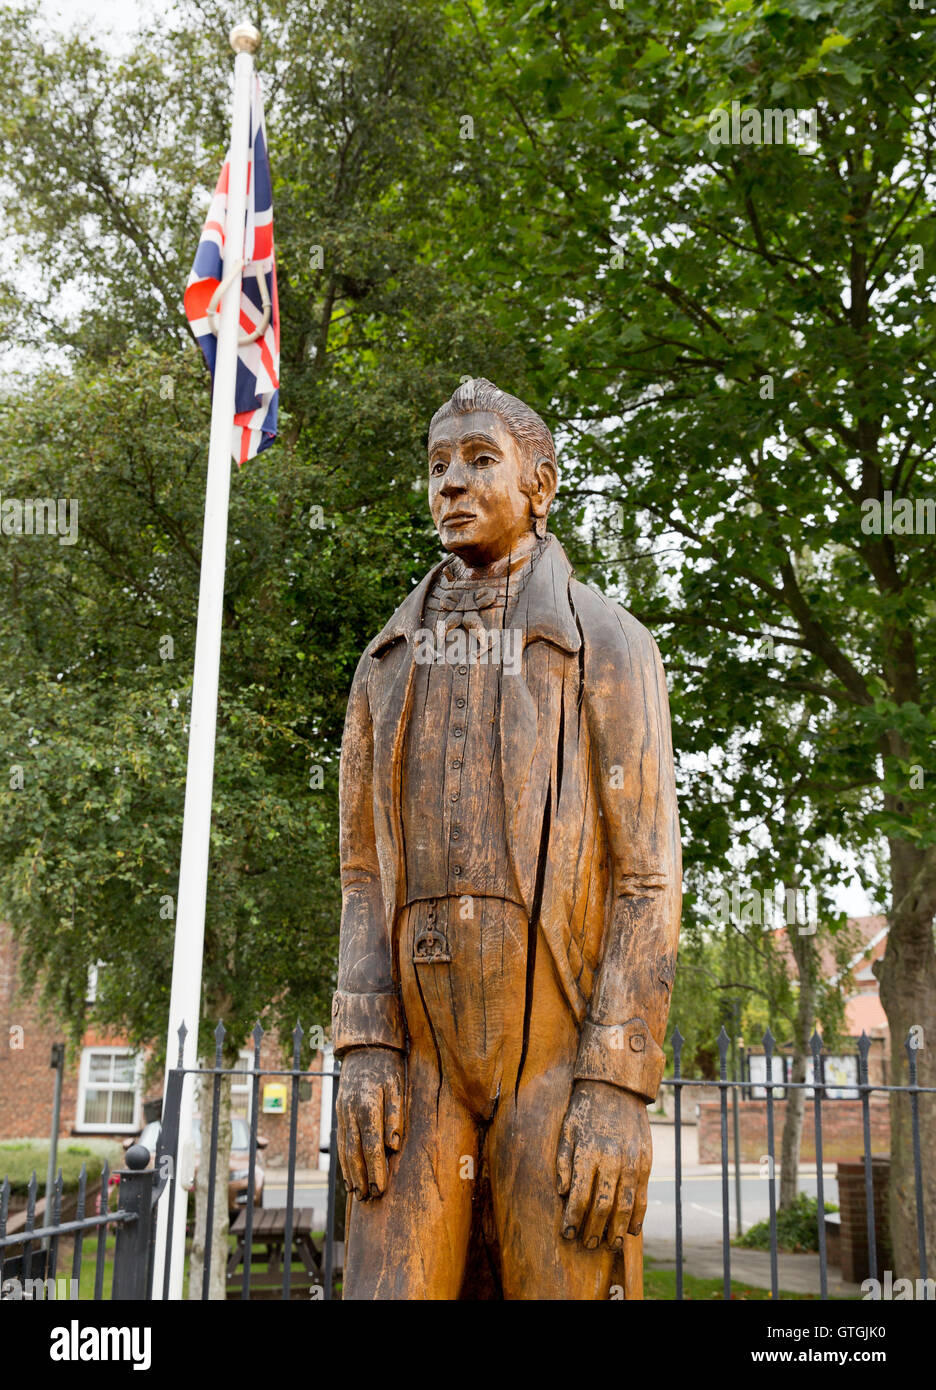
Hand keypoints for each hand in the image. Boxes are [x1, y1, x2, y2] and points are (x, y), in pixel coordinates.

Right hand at [336, 1047, 404, 1200]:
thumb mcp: (398, 1085)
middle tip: (369, 1199)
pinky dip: (343, 1161)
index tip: (381, 1188)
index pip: (372, 1144)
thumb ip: (396, 1114)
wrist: (364, 1048)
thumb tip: (394, 1144)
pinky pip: (341, 1142)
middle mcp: (350, 1111)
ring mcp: (342, 1113)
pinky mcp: (339, 1113)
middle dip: (362, 1177)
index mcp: (367, 1105)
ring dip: (350, 1173)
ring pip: (344, 1149)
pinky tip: (348, 1175)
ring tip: (357, 1194)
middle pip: (355, 1151)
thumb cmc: (387, 1067)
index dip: (376, 1168)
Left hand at [556, 1080, 650, 1249]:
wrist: (617, 1085)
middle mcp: (612, 1159)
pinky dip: (639, 1216)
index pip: (579, 1197)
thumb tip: (563, 1193)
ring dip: (617, 1229)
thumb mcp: (567, 1130)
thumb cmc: (585, 1108)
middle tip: (587, 1244)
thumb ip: (563, 1162)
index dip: (573, 1219)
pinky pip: (643, 1195)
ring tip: (610, 1244)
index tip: (567, 1234)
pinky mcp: (646, 1160)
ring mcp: (632, 1161)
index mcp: (588, 1152)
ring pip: (625, 1205)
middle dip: (593, 1229)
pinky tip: (632, 1230)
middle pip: (602, 1206)